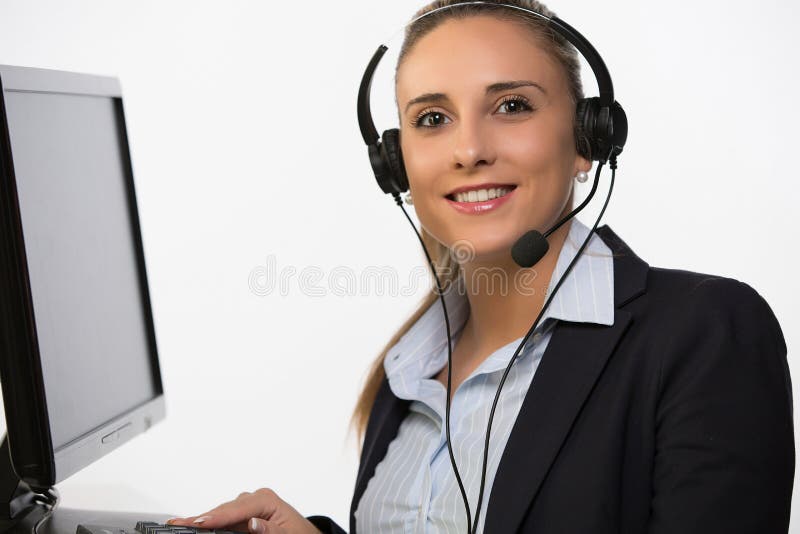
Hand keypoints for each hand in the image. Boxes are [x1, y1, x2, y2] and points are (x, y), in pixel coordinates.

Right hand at [166, 488, 321, 533]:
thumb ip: (269, 530)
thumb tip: (252, 523)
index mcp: (267, 500)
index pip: (236, 508)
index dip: (215, 516)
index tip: (198, 521)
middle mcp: (256, 499)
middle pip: (225, 509)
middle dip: (203, 517)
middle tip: (178, 523)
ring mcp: (249, 505)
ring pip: (222, 512)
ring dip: (204, 519)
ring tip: (182, 523)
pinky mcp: (245, 514)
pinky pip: (225, 518)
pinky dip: (212, 521)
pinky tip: (198, 523)